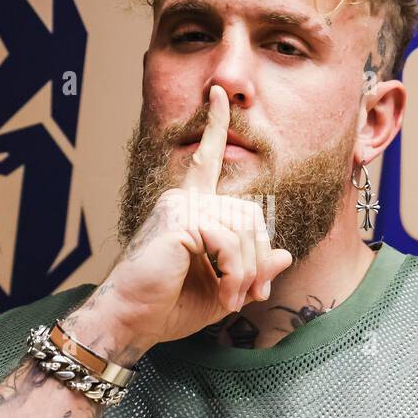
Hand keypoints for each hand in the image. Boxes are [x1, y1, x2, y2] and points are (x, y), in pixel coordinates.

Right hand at [75, 85, 293, 356]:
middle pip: (250, 213)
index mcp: (189, 208)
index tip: (219, 95)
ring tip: (232, 301)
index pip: (206, 161)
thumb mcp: (224, 290)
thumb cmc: (169, 307)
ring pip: (243, 228)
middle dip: (258, 258)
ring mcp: (179, 206)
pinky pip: (229, 241)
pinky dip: (236, 274)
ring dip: (247, 273)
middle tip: (251, 296)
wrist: (132, 322)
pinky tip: (225, 296)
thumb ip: (252, 270)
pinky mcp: (179, 221)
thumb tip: (285, 254)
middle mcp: (182, 199)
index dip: (215, 126)